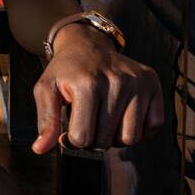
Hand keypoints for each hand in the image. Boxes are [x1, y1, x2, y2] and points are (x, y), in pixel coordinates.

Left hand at [31, 26, 164, 153]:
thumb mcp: (46, 89)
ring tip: (105, 119)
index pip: (83, 138)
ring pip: (131, 138)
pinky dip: (139, 129)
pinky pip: (153, 126)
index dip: (73, 140)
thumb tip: (40, 149)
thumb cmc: (67, 71)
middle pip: (106, 141)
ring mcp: (138, 82)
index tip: (70, 127)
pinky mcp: (152, 84)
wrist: (88, 45)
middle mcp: (117, 81)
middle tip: (88, 121)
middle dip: (93, 139)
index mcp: (88, 83)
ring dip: (116, 137)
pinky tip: (125, 116)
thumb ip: (45, 120)